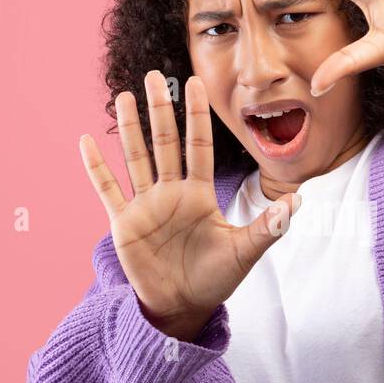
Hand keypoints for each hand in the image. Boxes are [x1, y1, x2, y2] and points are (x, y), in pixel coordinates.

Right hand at [79, 70, 300, 341]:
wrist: (184, 307)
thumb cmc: (215, 279)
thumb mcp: (245, 252)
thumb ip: (268, 226)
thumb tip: (297, 202)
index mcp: (199, 193)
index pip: (198, 146)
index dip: (196, 116)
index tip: (194, 83)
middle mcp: (171, 192)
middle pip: (164, 142)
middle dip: (160, 109)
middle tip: (154, 75)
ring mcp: (146, 205)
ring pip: (136, 157)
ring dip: (129, 127)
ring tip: (123, 95)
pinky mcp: (124, 223)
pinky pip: (108, 189)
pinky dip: (96, 167)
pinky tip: (86, 141)